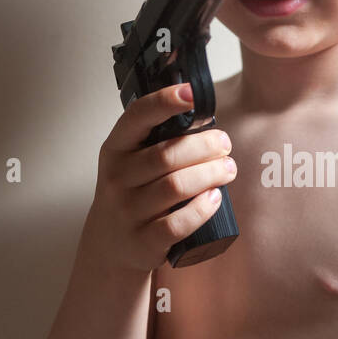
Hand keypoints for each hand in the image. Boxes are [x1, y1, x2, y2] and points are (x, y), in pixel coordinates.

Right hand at [82, 83, 235, 273]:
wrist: (110, 245)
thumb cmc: (130, 194)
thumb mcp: (129, 162)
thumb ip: (156, 140)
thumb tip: (202, 116)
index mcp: (115, 150)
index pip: (138, 117)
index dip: (165, 102)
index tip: (192, 93)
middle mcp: (117, 178)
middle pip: (167, 155)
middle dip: (204, 147)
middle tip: (225, 145)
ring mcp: (128, 211)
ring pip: (176, 186)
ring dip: (210, 174)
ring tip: (228, 169)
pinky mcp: (143, 241)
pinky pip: (178, 223)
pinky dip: (202, 209)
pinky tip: (215, 198)